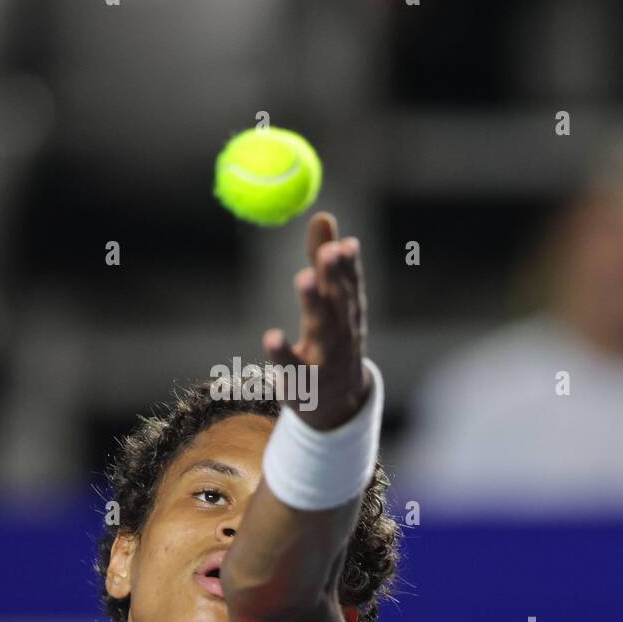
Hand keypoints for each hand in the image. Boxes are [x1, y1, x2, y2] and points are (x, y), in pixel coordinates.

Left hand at [262, 212, 370, 429]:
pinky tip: (271, 336)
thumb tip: (324, 216)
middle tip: (328, 252)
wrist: (339, 405)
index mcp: (349, 314)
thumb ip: (324, 262)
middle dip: (335, 277)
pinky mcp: (305, 383)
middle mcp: (342, 334)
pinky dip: (283, 353)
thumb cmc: (332, 344)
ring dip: (314, 304)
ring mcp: (326, 360)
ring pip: (322, 330)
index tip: (345, 243)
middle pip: (339, 303)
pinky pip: (293, 367)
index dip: (349, 265)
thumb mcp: (332, 305)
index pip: (351, 286)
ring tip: (303, 278)